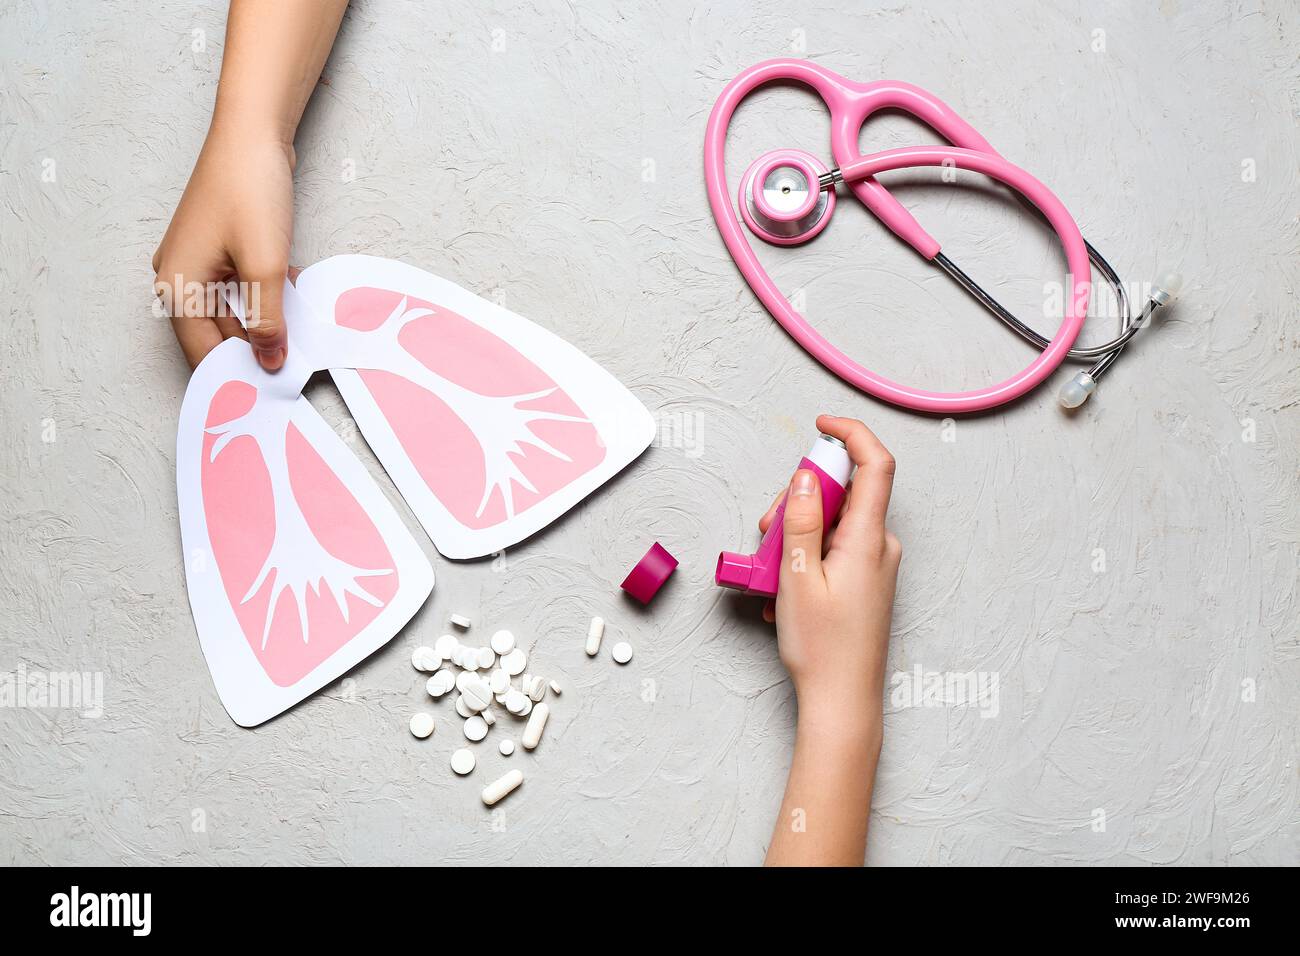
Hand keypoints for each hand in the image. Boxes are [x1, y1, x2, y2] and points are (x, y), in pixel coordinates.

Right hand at [152, 126, 293, 370]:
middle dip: (256, 349)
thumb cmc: (249, 193)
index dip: (238, 375)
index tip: (271, 394)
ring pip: (233, 310)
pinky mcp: (218, 248)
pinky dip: (265, 295)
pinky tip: (294, 296)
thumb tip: (271, 362)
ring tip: (301, 333)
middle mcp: (178, 277)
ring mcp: (197, 261)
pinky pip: (240, 287)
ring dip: (266, 321)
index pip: (203, 352)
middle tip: (294, 368)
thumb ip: (268, 321)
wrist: (252, 132)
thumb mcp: (265, 267)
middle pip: (217, 334)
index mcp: (177, 288)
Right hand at [759, 415, 900, 713]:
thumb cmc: (823, 648)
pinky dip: (805, 558)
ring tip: (773, 575)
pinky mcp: (866, 580)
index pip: (875, 465)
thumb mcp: (798, 578)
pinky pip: (833, 549)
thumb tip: (807, 477)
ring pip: (832, 523)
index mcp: (868, 539)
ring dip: (796, 535)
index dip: (851, 434)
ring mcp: (875, 564)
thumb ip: (802, 522)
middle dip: (799, 502)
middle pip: (842, 494)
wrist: (843, 701)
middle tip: (768, 535)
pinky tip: (785, 593)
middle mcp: (879, 546)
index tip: (821, 425)